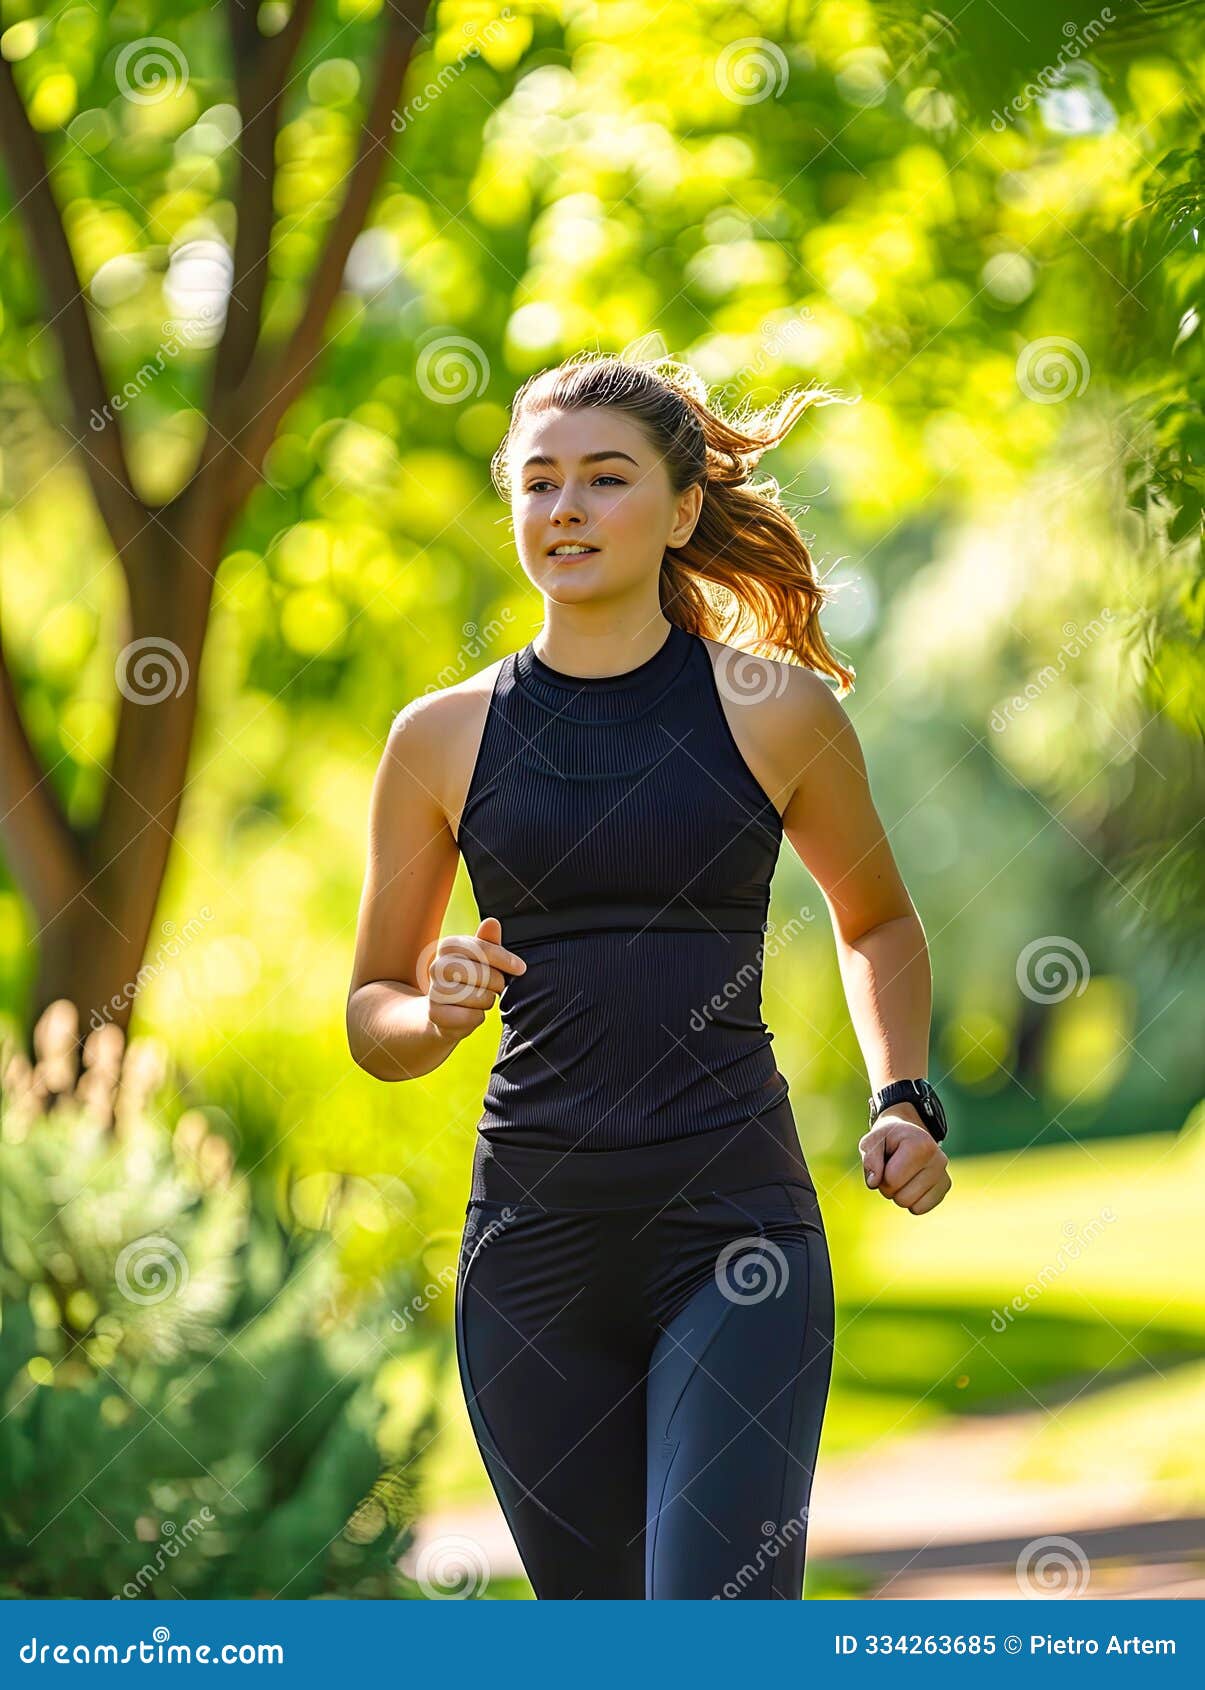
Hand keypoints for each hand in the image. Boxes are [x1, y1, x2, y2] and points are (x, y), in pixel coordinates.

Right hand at [423, 917, 525, 1043]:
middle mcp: (436, 966)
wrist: (442, 1011)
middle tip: (498, 987)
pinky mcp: (434, 1014)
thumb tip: (492, 922)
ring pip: (476, 996)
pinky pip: (468, 1017)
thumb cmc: (467, 980)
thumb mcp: (479, 959)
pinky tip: (472, 1013)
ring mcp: (433, 991)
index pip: (480, 948)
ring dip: (487, 1001)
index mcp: (448, 946)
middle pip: (479, 973)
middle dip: (496, 982)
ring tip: (482, 1000)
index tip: (520, 968)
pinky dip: (476, 1017)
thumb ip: (488, 942)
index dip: (503, 958)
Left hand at [858, 1106, 950, 1214]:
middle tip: (892, 1171)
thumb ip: (870, 1159)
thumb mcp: (872, 1141)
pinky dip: (911, 1201)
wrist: (908, 1135)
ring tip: (902, 1176)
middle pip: (902, 1198)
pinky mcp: (945, 1186)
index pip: (892, 1180)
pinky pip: (921, 1209)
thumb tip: (874, 1183)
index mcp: (920, 1144)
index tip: (884, 1163)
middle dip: (890, 1188)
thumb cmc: (887, 1140)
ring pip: (913, 1206)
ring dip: (900, 1195)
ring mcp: (944, 1173)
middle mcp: (938, 1159)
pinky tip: (911, 1183)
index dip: (880, 1177)